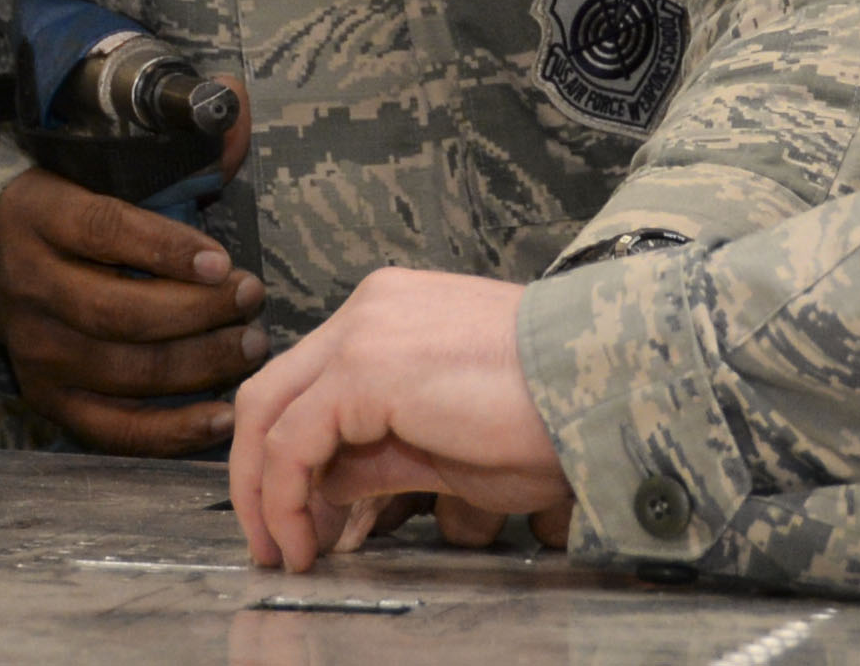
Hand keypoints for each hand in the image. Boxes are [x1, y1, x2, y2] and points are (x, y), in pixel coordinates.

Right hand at [0, 160, 264, 454]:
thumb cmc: (65, 209)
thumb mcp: (98, 165)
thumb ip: (173, 142)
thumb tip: (236, 105)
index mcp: (39, 215)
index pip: (104, 232)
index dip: (165, 249)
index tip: (221, 260)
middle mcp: (30, 286)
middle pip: (116, 312)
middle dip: (195, 312)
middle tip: (251, 300)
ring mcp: (35, 350)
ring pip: (121, 371)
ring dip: (197, 366)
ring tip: (250, 345)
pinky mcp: (47, 398)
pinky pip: (112, 428)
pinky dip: (169, 431)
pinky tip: (220, 416)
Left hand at [229, 267, 570, 571]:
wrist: (603, 384)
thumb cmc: (548, 410)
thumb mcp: (444, 438)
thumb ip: (376, 451)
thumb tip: (322, 484)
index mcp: (390, 311)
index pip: (307, 381)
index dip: (285, 455)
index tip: (294, 516)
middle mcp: (369, 309)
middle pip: (272, 391)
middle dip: (256, 474)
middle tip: (271, 540)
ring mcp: (363, 332)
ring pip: (267, 413)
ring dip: (263, 493)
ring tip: (285, 551)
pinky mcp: (365, 369)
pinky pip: (293, 442)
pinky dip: (284, 496)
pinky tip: (305, 539)